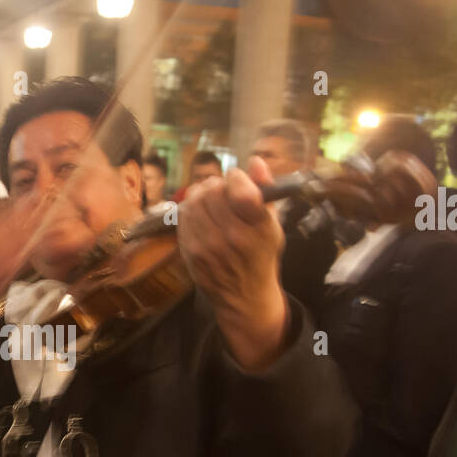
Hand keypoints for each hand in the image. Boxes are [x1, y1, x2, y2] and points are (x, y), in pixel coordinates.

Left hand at [178, 156, 288, 369]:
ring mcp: (208, 245)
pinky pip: (184, 215)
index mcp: (258, 228)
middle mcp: (232, 237)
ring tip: (212, 202)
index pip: (239, 188)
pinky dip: (191, 208)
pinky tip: (202, 216)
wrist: (243, 295)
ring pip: (195, 199)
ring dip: (203, 194)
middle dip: (219, 185)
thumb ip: (266, 190)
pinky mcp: (190, 250)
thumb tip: (256, 161)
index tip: (239, 183)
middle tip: (224, 193)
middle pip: (213, 190)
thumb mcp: (272, 224)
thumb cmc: (261, 255)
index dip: (237, 178)